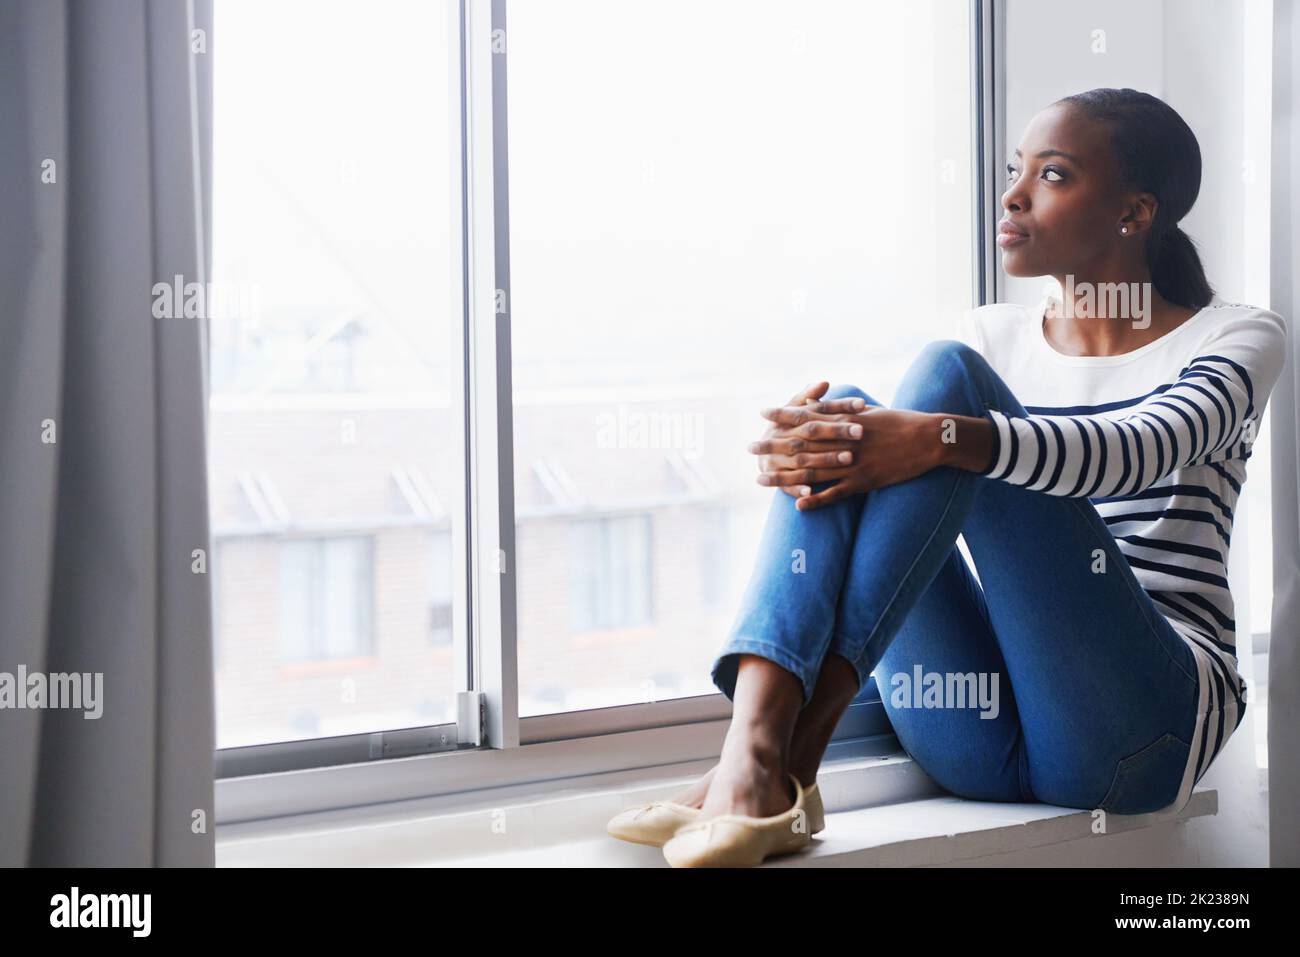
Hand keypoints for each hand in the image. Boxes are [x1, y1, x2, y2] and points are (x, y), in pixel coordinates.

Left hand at [751, 403, 948, 509]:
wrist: (930, 438)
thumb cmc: (902, 422)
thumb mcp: (870, 411)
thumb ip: (844, 411)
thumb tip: (822, 403)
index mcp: (845, 420)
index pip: (806, 416)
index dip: (783, 415)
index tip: (762, 413)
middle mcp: (844, 441)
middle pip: (801, 444)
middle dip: (773, 446)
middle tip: (749, 447)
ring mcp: (852, 463)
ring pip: (811, 472)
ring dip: (783, 477)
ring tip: (761, 480)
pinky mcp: (864, 481)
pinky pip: (835, 493)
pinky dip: (815, 500)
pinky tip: (796, 505)